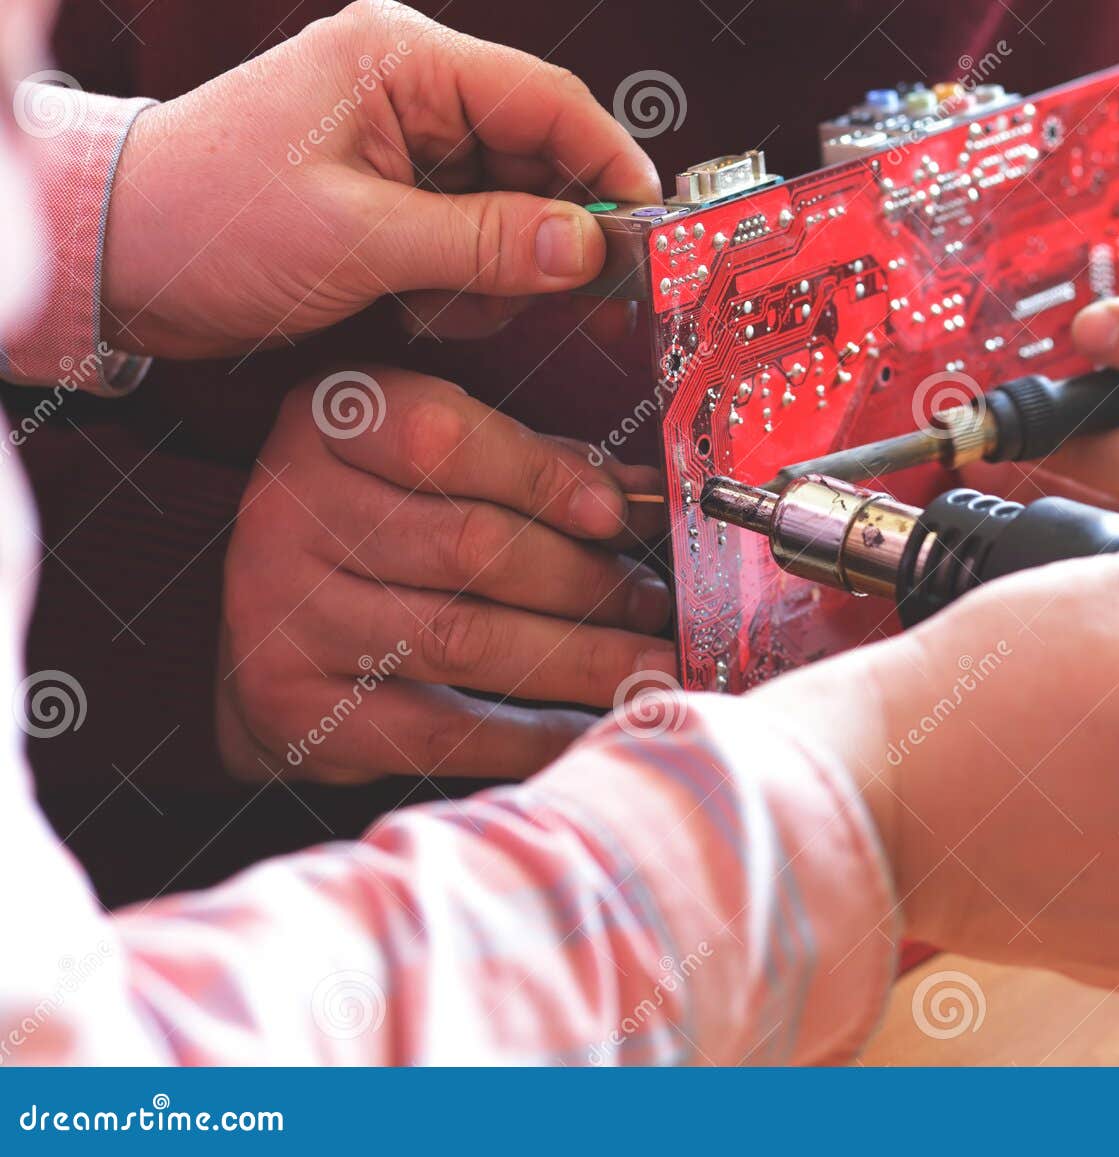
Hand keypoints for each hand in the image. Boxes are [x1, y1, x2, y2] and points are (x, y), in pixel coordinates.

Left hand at [101, 0, 656, 356]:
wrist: (124, 255)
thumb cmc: (209, 219)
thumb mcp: (360, 238)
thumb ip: (485, 243)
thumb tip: (585, 247)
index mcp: (403, 62)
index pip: (548, 100)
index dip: (610, 165)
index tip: (646, 231)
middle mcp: (413, 92)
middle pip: (540, 160)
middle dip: (543, 236)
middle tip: (543, 293)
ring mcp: (407, 146)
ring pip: (514, 210)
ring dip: (495, 271)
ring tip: (432, 296)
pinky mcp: (398, 195)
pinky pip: (475, 239)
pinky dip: (464, 283)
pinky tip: (414, 298)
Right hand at [218, 367, 673, 783]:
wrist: (266, 628)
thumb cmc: (385, 525)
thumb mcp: (446, 461)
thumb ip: (539, 466)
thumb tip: (649, 498)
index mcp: (332, 420)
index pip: (442, 439)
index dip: (545, 479)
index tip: (619, 517)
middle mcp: (291, 508)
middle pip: (469, 547)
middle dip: (585, 582)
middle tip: (655, 606)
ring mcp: (283, 612)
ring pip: (464, 640)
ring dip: (579, 659)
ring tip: (648, 664)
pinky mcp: (295, 706)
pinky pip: (440, 729)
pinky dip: (531, 734)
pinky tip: (592, 726)